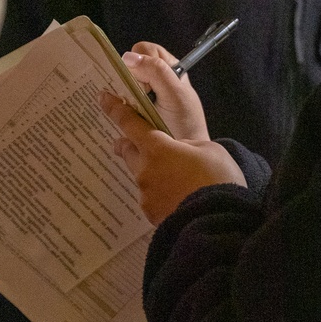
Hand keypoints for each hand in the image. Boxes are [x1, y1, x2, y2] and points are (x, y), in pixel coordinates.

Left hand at [101, 91, 245, 223]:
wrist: (216, 223)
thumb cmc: (216, 179)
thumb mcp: (211, 149)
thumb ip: (188, 145)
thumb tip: (178, 150)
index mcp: (157, 148)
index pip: (130, 124)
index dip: (116, 109)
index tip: (104, 98)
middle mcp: (144, 170)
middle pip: (129, 151)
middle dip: (132, 144)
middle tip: (141, 143)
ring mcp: (145, 195)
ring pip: (143, 176)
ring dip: (153, 173)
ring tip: (178, 179)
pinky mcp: (151, 216)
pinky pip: (152, 198)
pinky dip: (162, 194)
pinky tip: (180, 198)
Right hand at [122, 43, 209, 141]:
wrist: (184, 157)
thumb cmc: (185, 124)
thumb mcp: (174, 96)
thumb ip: (157, 73)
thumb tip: (128, 56)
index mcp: (169, 68)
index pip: (146, 50)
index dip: (138, 61)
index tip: (140, 83)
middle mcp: (156, 78)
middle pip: (132, 65)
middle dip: (125, 77)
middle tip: (132, 97)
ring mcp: (145, 95)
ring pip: (124, 83)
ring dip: (120, 93)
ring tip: (126, 108)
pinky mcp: (136, 111)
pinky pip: (121, 101)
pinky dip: (117, 106)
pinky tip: (120, 117)